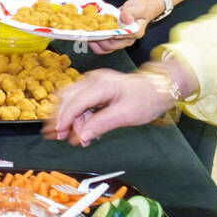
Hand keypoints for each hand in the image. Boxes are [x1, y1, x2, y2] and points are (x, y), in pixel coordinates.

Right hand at [42, 68, 174, 146]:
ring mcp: (92, 82)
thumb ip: (101, 124)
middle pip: (68, 97)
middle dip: (61, 117)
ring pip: (70, 99)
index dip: (66, 117)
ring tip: (71, 136)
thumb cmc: (146, 99)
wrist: (158, 88)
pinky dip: (76, 115)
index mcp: (103, 84)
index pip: (77, 100)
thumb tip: (81, 136)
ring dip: (68, 118)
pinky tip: (81, 129)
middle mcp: (93, 80)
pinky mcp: (93, 88)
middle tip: (58, 136)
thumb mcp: (126, 115)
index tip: (59, 131)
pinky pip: (78, 101)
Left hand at [86, 0, 160, 54]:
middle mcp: (127, 40)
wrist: (140, 9)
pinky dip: (95, 41)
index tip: (98, 30)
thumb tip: (125, 19)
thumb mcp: (136, 7)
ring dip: (94, 43)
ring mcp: (120, 41)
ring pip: (105, 48)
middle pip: (110, 46)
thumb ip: (130, 13)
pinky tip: (88, 34)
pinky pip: (103, 44)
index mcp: (135, 33)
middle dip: (98, 40)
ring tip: (85, 35)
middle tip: (88, 32)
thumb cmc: (140, 8)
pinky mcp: (113, 39)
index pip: (121, 39)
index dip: (108, 36)